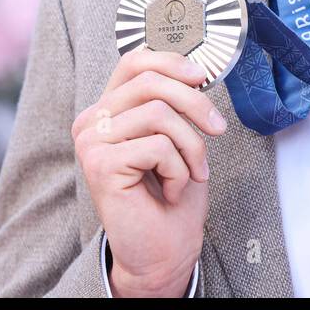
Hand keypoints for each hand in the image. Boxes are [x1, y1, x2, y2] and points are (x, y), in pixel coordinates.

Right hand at [71, 45, 227, 296]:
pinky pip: (158, 146)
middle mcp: (91, 122)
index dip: (171, 61)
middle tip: (218, 130)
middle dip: (196, 104)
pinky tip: (171, 191)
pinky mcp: (100, 165)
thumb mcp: (176, 135)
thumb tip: (194, 67)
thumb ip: (172, 101)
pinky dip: (179, 169)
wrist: (164, 249)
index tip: (203, 77)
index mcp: (107, 109)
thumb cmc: (172, 192)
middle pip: (152, 83)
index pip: (134, 62)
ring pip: (160, 114)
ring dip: (192, 145)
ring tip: (193, 172)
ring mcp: (91, 142)